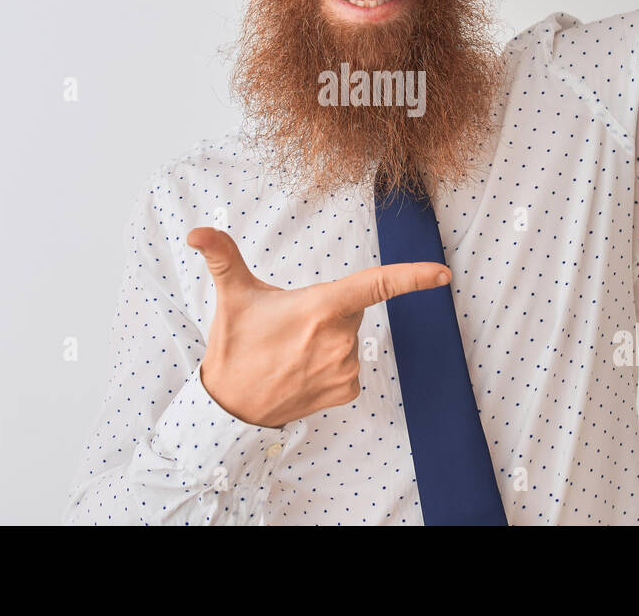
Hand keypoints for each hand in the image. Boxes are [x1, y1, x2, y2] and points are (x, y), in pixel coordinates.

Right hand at [187, 227, 451, 428]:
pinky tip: (303, 370)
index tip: (442, 273)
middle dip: (328, 310)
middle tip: (290, 325)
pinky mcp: (348, 391)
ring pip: (349, 338)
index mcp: (323, 306)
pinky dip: (331, 364)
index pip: (377, 284)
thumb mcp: (232, 295)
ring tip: (291, 351)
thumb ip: (222, 256)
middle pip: (351, 308)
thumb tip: (196, 232)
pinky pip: (350, 366)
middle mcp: (341, 339)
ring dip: (328, 338)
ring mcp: (346, 368)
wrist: (231, 406)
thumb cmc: (236, 344)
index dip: (413, 276)